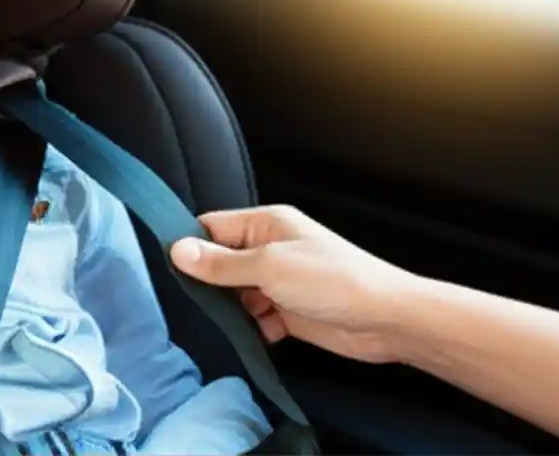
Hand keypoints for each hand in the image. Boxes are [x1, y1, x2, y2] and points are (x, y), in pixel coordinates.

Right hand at [169, 205, 418, 363]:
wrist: (386, 320)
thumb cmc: (333, 281)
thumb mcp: (269, 266)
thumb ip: (221, 262)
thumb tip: (177, 250)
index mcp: (266, 224)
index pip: (212, 227)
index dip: (190, 245)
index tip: (171, 269)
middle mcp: (269, 249)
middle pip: (220, 262)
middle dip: (209, 282)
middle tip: (199, 301)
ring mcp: (279, 281)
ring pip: (235, 294)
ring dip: (231, 309)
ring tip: (235, 320)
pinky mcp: (288, 312)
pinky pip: (255, 318)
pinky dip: (253, 328)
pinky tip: (261, 333)